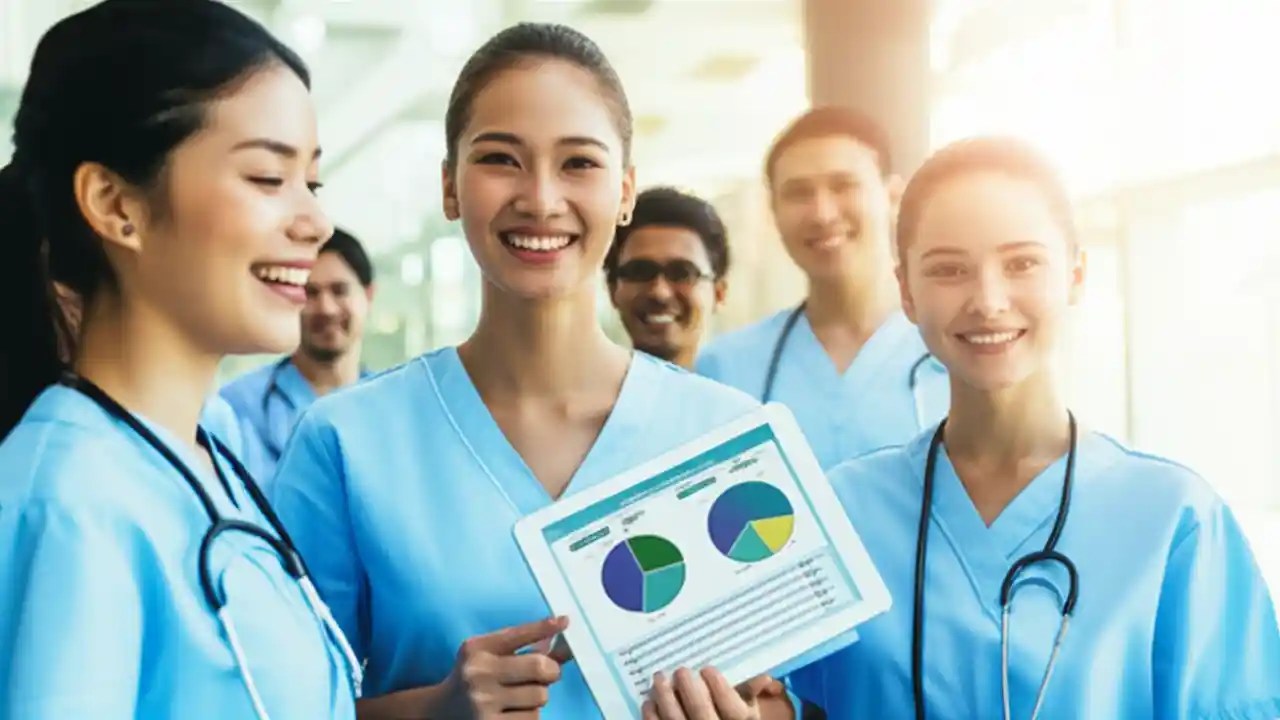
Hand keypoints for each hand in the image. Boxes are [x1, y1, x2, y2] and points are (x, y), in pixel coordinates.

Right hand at [439, 616, 567, 718]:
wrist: (441, 712)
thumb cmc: (473, 678)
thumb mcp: (487, 654)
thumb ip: (521, 645)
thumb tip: (561, 633)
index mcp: (476, 649)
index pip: (518, 634)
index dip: (544, 627)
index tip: (565, 622)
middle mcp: (478, 674)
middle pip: (539, 666)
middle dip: (551, 670)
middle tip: (545, 674)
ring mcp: (483, 704)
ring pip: (540, 696)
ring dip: (538, 696)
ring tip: (520, 696)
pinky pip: (533, 719)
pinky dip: (530, 715)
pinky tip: (513, 712)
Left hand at [643, 667, 782, 719]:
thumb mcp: (748, 713)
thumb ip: (749, 693)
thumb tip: (764, 677)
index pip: (732, 709)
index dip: (720, 688)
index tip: (707, 670)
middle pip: (701, 713)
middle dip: (689, 689)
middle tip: (681, 670)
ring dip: (665, 698)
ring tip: (659, 679)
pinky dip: (652, 716)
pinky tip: (649, 702)